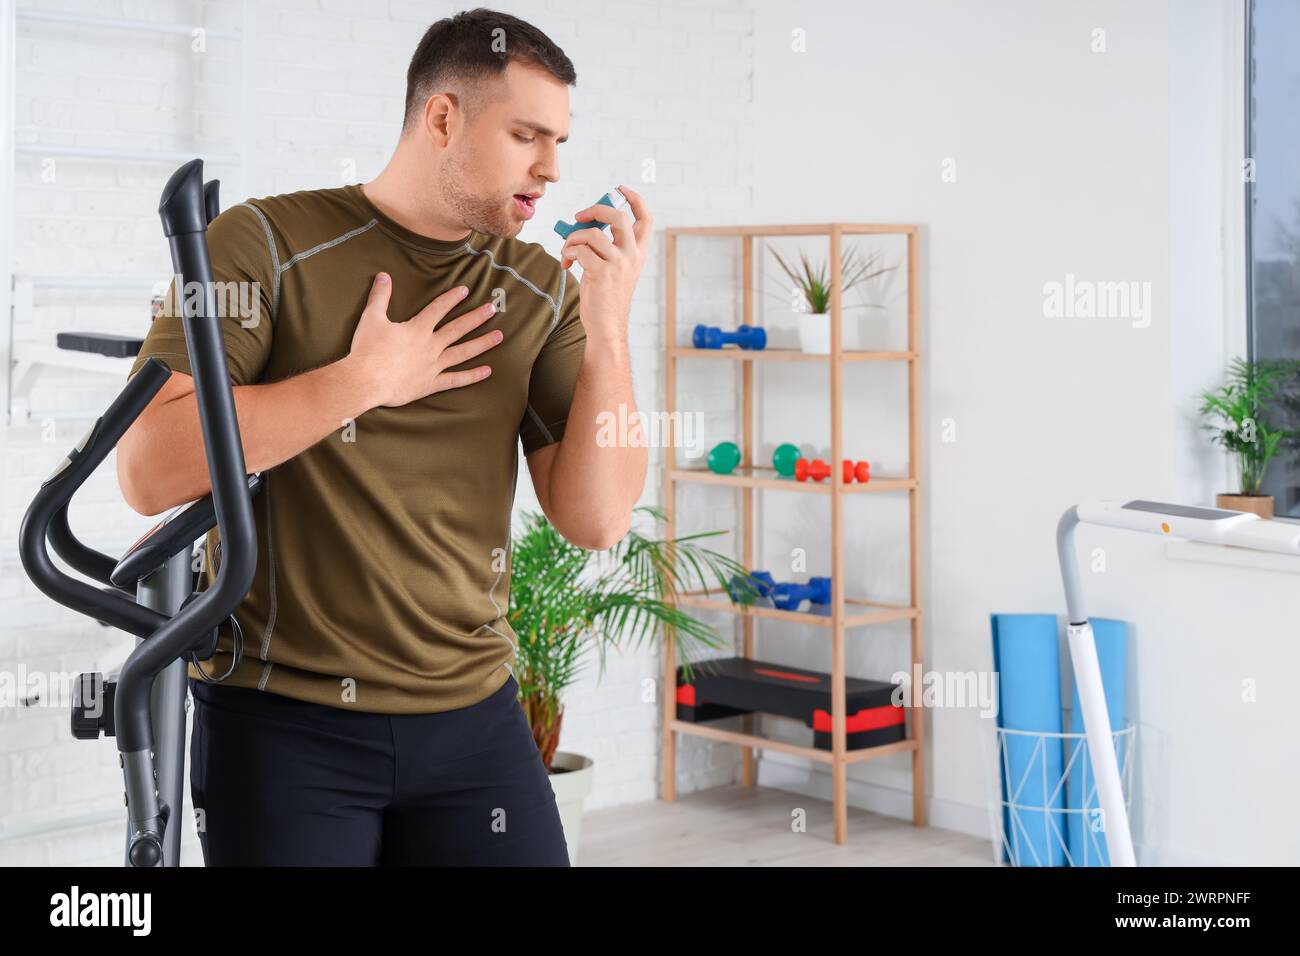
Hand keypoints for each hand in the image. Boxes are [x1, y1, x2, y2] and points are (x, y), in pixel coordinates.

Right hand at [347, 273, 503, 408]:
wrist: (365, 381)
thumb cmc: (367, 350)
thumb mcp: (371, 318)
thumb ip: (380, 296)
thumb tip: (384, 275)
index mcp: (417, 329)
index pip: (439, 308)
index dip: (452, 297)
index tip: (466, 290)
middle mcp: (430, 345)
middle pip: (458, 328)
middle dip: (476, 316)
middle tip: (493, 308)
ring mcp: (433, 366)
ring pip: (463, 352)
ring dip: (482, 343)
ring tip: (499, 336)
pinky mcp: (431, 384)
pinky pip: (456, 380)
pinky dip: (472, 376)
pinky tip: (487, 371)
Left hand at [559, 185, 652, 344]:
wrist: (606, 325)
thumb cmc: (605, 297)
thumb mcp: (614, 268)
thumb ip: (607, 246)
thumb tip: (584, 224)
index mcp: (638, 253)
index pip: (645, 219)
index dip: (634, 199)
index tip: (620, 190)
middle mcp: (632, 256)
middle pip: (618, 217)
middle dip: (595, 210)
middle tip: (579, 216)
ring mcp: (618, 264)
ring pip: (592, 234)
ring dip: (572, 238)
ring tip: (567, 251)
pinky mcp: (601, 273)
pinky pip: (579, 250)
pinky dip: (567, 253)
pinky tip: (566, 264)